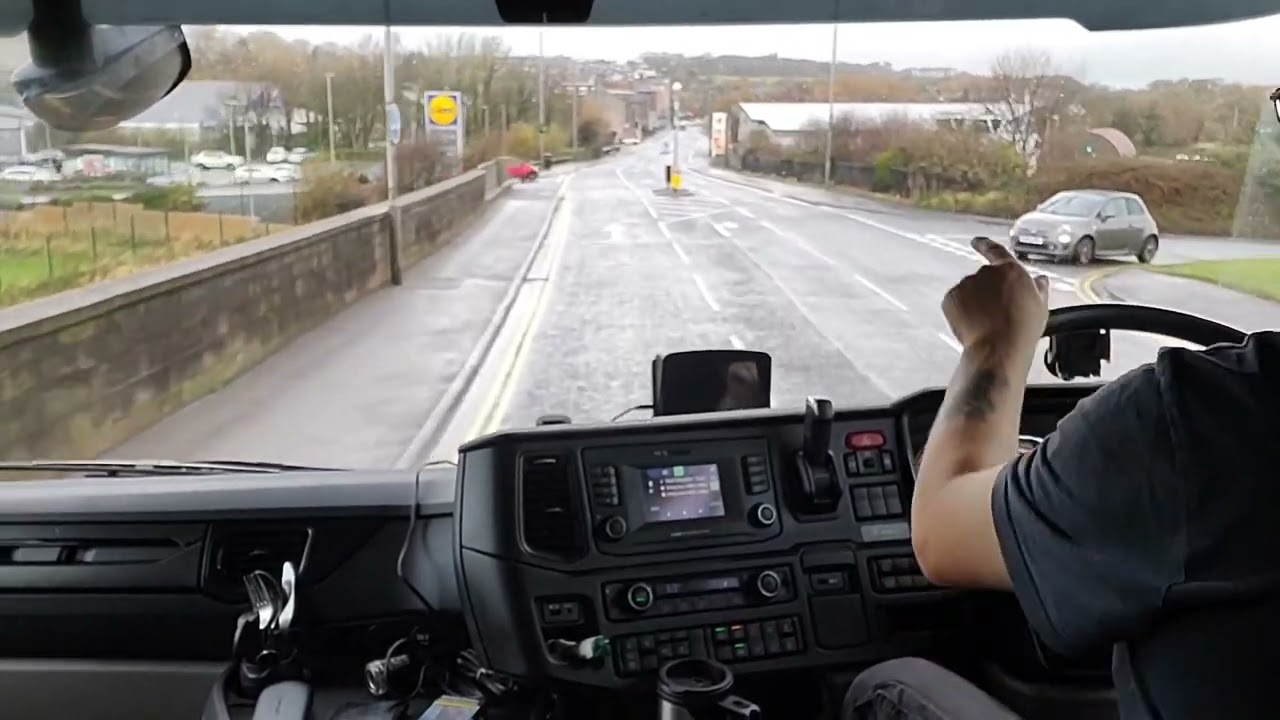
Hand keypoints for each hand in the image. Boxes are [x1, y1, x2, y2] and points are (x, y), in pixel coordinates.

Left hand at [942, 237, 1049, 356]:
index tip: (976, 241)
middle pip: (983, 278)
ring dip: (974, 302)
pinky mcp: (951, 298)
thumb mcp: (1039, 306)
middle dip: (987, 292)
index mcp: (1009, 270)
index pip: (995, 251)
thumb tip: (1039, 280)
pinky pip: (955, 302)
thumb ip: (1038, 289)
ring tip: (986, 322)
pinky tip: (973, 324)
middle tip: (995, 313)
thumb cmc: (1023, 328)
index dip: (985, 245)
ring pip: (969, 291)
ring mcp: (966, 284)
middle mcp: (985, 272)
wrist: (998, 347)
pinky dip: (961, 311)